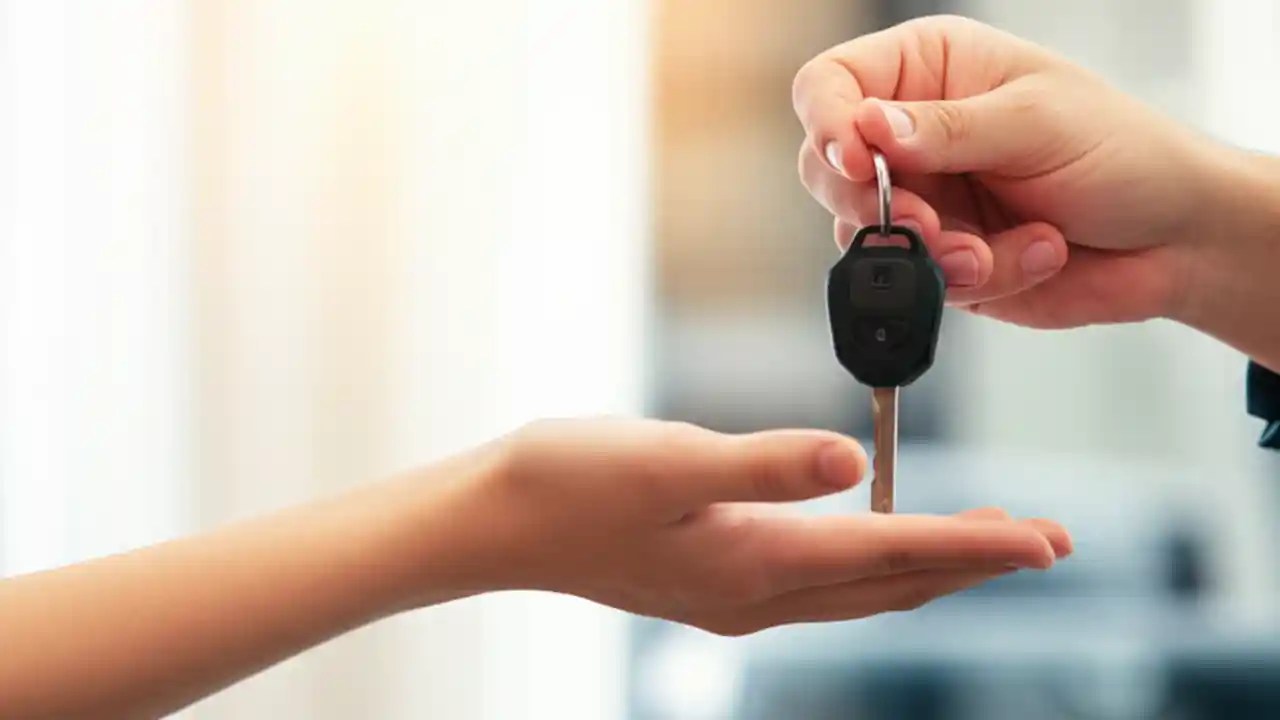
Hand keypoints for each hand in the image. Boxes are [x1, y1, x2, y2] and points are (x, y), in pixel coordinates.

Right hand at [459, 418, 1070, 635]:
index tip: (1048, 541)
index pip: (892, 555)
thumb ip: (766, 464)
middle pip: (890, 584)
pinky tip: (871, 541)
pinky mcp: (709, 580)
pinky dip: (870, 563)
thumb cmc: (569, 483)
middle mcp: (753, 592)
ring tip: (979, 541)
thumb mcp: (667, 461)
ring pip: (858, 588)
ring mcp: (731, 595)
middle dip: (972, 563)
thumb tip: (858, 464)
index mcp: (753, 561)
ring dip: (926, 565)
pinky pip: (819, 582)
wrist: (494, 523)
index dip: (977, 546)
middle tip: (1044, 543)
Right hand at [792, 14, 1255, 330]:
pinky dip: (970, 279)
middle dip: (875, 205)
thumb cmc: (1122, 152)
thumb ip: (947, 129)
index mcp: (929, 70)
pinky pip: (915, 280)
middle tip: (924, 221)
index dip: (828, 122)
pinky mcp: (937, 258)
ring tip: (993, 250)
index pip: (831, 84)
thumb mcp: (1036, 122)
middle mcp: (912, 134)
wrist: (1174, 238)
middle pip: (826, 167)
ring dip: (931, 252)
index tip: (856, 161)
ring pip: (866, 237)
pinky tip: (1026, 256)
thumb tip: (866, 127)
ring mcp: (922, 199)